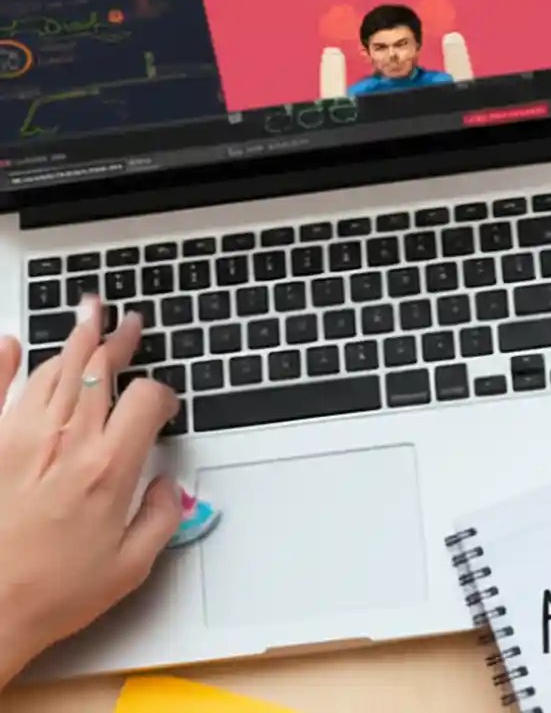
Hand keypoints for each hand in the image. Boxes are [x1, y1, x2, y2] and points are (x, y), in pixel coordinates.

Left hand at [0, 298, 181, 687]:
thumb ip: (161, 519)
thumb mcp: (130, 567)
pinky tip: (8, 343)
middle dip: (118, 341)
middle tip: (128, 323)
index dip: (163, 394)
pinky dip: (2, 362)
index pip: (146, 400)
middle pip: (98, 370)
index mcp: (107, 470)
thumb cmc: (47, 595)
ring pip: (52, 371)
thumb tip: (170, 489)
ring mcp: (17, 439)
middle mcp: (63, 443)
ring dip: (74, 341)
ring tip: (87, 318)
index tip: (163, 403)